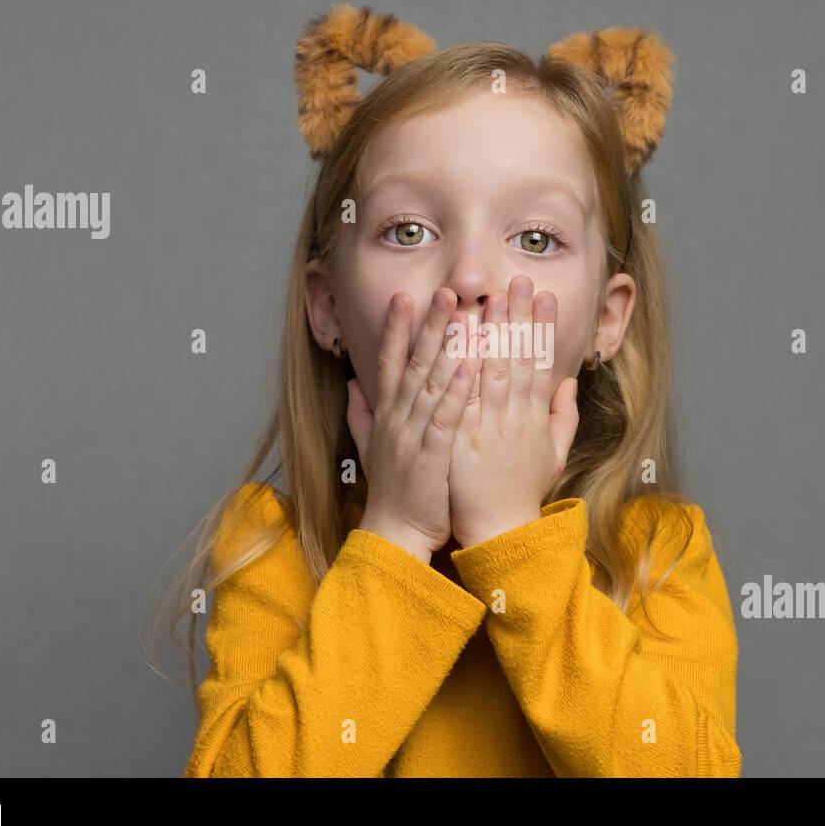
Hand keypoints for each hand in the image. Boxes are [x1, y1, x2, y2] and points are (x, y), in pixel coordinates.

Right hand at [346, 288, 476, 562]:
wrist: (395, 533)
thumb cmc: (392, 491)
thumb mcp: (370, 447)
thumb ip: (360, 413)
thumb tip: (352, 384)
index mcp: (386, 414)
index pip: (389, 362)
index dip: (397, 329)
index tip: (404, 297)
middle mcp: (397, 418)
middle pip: (413, 363)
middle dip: (429, 325)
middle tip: (444, 292)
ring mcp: (412, 434)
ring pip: (431, 383)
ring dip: (447, 348)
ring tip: (463, 316)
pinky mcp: (431, 455)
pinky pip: (445, 417)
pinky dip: (457, 392)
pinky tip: (472, 367)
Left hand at [448, 275, 579, 546]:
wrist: (499, 531)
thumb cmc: (523, 494)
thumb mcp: (553, 455)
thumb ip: (563, 417)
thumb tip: (569, 383)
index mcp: (535, 418)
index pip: (540, 363)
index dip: (541, 327)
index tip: (543, 295)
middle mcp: (515, 418)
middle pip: (518, 358)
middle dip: (518, 317)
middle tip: (519, 281)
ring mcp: (489, 428)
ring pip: (492, 371)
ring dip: (492, 333)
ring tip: (492, 299)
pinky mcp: (464, 441)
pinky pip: (463, 398)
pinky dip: (462, 368)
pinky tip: (460, 343)